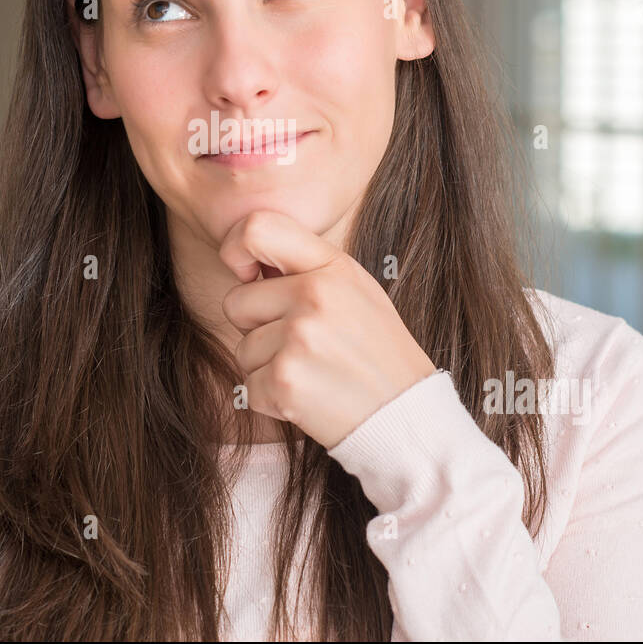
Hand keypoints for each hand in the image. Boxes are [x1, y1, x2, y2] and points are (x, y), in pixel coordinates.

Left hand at [218, 209, 437, 449]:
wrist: (406, 414)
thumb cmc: (375, 352)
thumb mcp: (355, 291)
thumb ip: (306, 268)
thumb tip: (248, 263)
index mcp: (332, 266)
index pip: (256, 229)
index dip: (236, 250)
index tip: (247, 275)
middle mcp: (314, 295)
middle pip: (236, 302)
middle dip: (256, 328)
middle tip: (301, 345)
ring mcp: (299, 338)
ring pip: (242, 349)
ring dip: (266, 367)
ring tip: (313, 372)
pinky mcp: (285, 380)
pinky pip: (248, 387)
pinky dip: (271, 399)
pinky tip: (309, 397)